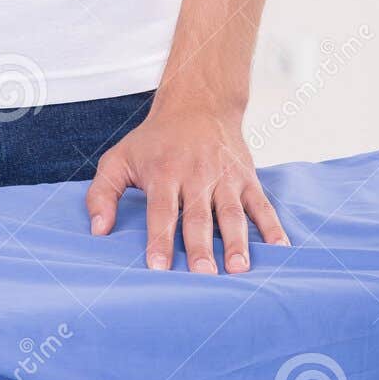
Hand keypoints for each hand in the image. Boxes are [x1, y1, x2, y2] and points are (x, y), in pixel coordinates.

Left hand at [84, 98, 290, 273]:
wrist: (198, 103)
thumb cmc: (154, 141)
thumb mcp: (119, 158)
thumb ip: (102, 193)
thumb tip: (98, 231)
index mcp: (163, 173)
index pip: (161, 210)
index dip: (159, 238)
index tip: (158, 268)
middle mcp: (195, 175)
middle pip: (198, 216)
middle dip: (200, 247)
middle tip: (203, 276)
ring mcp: (224, 176)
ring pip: (231, 212)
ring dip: (236, 241)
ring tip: (239, 269)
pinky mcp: (247, 177)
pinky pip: (261, 204)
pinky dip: (272, 226)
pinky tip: (280, 250)